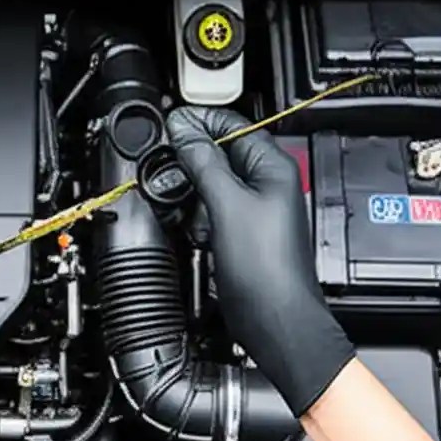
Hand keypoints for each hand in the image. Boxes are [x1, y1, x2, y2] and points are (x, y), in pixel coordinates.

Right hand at [166, 106, 353, 415]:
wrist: (274, 320)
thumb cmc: (266, 268)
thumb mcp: (227, 205)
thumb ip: (204, 163)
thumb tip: (185, 131)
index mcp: (273, 169)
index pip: (235, 125)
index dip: (201, 121)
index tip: (171, 123)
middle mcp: (267, 186)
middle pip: (223, 151)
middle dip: (193, 154)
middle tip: (165, 157)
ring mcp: (255, 210)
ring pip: (216, 181)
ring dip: (194, 184)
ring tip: (175, 190)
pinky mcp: (243, 233)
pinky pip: (215, 209)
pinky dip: (198, 211)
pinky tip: (189, 221)